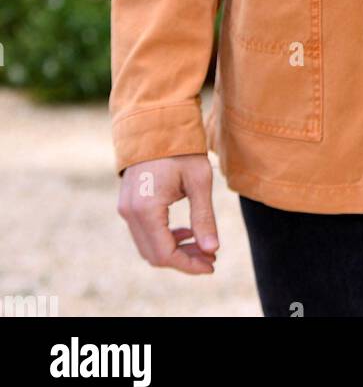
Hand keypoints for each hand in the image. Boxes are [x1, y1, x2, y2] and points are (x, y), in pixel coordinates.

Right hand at [117, 154, 218, 273]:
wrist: (155, 121)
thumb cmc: (181, 148)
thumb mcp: (199, 181)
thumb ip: (204, 218)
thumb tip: (212, 250)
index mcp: (146, 209)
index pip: (166, 254)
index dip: (189, 264)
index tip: (212, 265)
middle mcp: (130, 213)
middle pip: (154, 255)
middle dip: (184, 260)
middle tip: (211, 256)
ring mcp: (125, 208)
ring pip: (148, 246)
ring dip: (174, 250)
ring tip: (202, 245)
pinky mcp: (127, 203)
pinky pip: (144, 232)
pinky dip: (164, 238)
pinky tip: (185, 231)